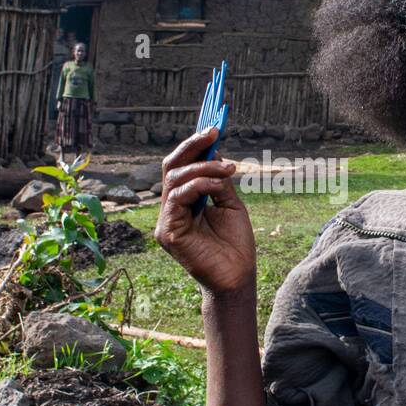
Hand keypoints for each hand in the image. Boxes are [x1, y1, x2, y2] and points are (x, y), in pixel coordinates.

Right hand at [153, 126, 256, 295]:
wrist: (238, 277)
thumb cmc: (235, 245)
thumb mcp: (231, 205)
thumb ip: (219, 182)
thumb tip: (215, 155)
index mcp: (185, 201)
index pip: (181, 167)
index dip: (194, 146)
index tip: (213, 128)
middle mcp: (171, 209)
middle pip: (171, 168)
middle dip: (192, 147)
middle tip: (213, 133)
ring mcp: (166, 221)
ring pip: (174, 180)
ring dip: (202, 168)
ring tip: (228, 168)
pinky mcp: (167, 233)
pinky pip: (177, 198)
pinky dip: (199, 186)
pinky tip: (217, 185)